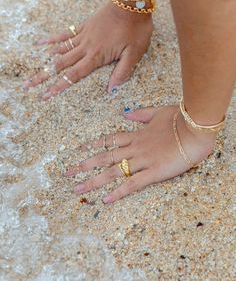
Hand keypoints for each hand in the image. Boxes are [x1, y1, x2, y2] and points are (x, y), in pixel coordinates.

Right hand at [23, 2, 153, 99]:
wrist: (132, 4)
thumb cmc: (135, 30)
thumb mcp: (134, 54)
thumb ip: (122, 72)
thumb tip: (112, 91)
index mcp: (96, 56)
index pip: (74, 75)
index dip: (60, 86)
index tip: (47, 95)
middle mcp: (86, 47)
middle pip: (61, 64)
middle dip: (45, 76)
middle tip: (30, 85)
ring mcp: (83, 36)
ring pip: (60, 50)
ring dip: (46, 61)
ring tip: (34, 71)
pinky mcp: (84, 26)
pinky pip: (65, 33)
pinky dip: (53, 39)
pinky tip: (42, 43)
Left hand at [66, 105, 216, 203]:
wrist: (196, 129)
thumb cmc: (180, 119)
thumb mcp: (158, 112)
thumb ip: (140, 114)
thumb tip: (125, 113)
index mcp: (136, 135)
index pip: (109, 140)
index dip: (93, 145)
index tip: (78, 150)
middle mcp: (134, 148)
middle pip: (104, 157)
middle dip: (85, 165)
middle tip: (68, 172)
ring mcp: (143, 161)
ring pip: (113, 171)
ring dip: (94, 180)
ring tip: (78, 188)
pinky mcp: (154, 172)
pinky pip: (132, 184)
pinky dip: (118, 192)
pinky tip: (105, 200)